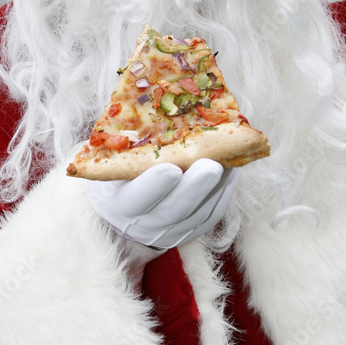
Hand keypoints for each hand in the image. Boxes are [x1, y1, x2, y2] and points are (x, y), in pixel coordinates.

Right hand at [85, 159, 236, 250]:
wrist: (126, 210)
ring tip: (229, 159)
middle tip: (212, 165)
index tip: (170, 168)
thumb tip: (155, 113)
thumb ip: (129, 150)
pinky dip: (224, 190)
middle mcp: (146, 223)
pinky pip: (212, 213)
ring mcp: (172, 230)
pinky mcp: (193, 230)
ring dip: (216, 186)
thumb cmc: (120, 174)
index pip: (136, 199)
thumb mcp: (114, 164)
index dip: (154, 186)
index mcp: (120, 205)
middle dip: (195, 187)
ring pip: (198, 213)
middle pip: (174, 210)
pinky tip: (232, 167)